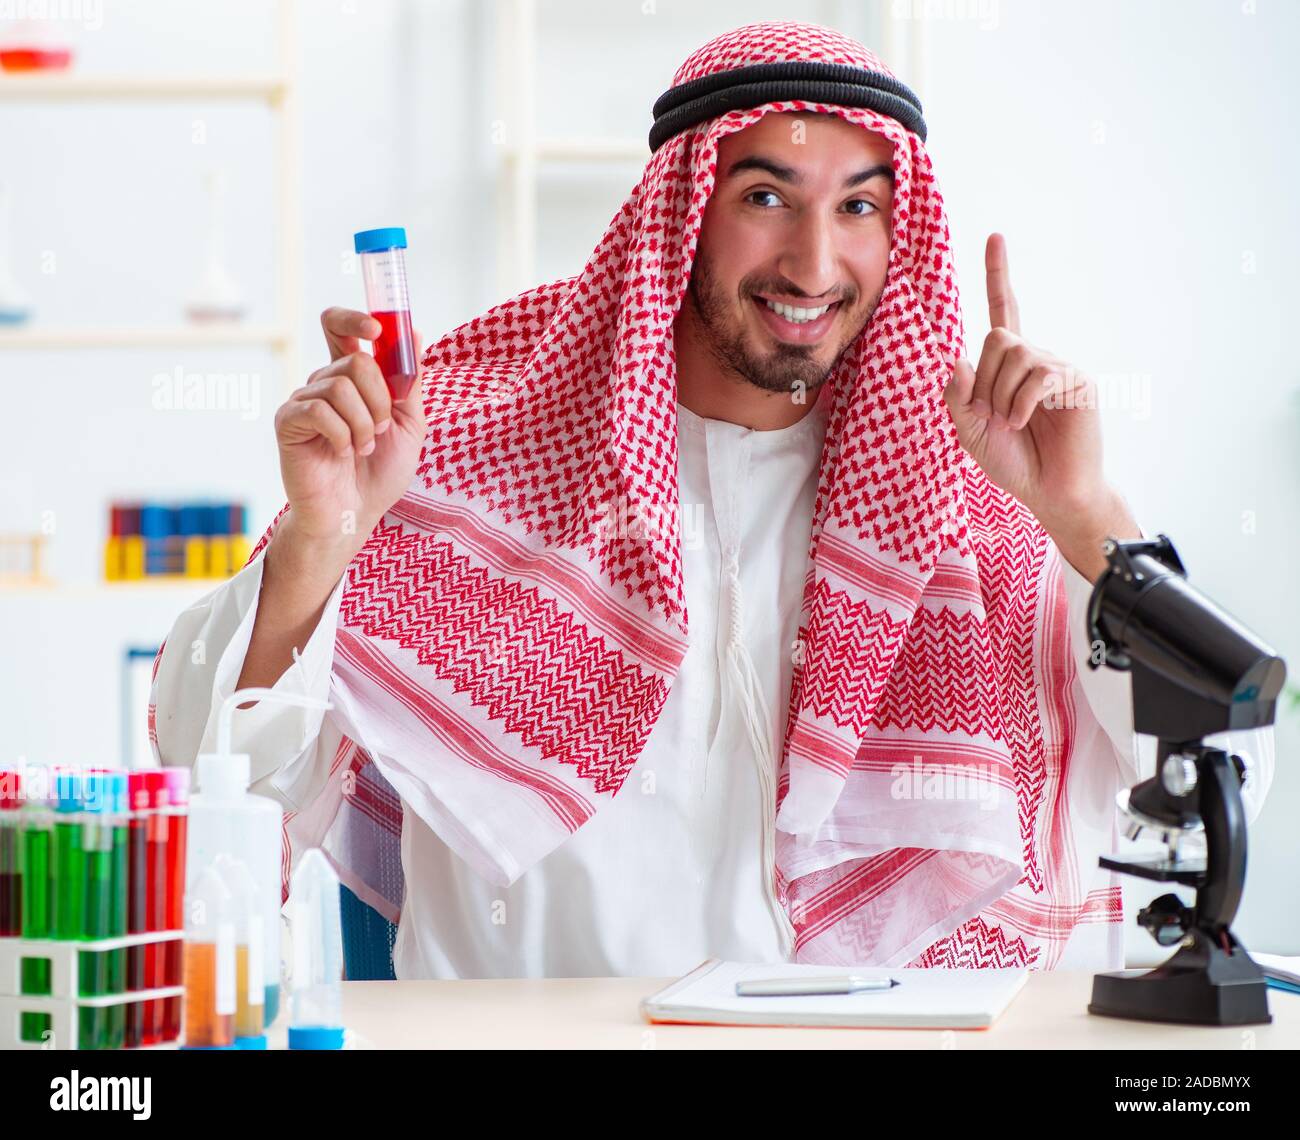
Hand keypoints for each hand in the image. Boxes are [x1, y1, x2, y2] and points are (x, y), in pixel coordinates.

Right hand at [273, 307, 426, 544]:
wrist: (357, 513)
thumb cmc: (380, 472)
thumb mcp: (409, 424)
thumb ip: (409, 382)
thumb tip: (414, 332)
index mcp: (351, 379)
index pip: (340, 327)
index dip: (355, 318)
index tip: (377, 331)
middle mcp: (324, 384)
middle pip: (355, 361)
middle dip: (380, 399)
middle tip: (380, 430)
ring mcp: (303, 401)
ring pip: (340, 387)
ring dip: (364, 423)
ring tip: (363, 448)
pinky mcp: (288, 422)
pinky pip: (319, 410)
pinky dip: (342, 435)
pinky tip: (343, 453)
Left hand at [942, 234, 1137, 578]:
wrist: (1051, 492)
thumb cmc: (1014, 462)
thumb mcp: (970, 432)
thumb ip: (958, 398)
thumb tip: (959, 360)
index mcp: (1008, 366)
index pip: (1004, 311)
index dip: (999, 275)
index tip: (995, 236)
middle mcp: (1035, 359)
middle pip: (997, 338)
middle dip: (984, 383)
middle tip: (992, 417)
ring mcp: (1058, 368)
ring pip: (1014, 354)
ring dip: (1001, 396)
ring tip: (1012, 424)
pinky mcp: (1077, 382)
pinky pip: (1038, 375)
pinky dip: (1021, 404)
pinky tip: (1025, 422)